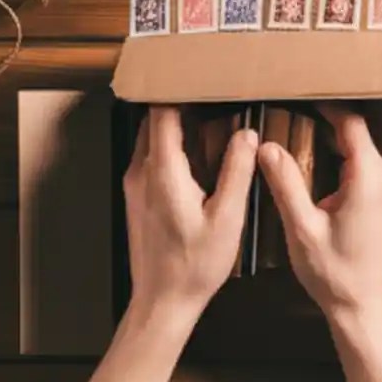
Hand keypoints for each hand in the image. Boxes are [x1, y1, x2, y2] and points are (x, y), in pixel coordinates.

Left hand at [124, 106, 257, 324]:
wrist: (162, 301)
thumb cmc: (196, 266)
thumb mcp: (228, 219)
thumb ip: (236, 172)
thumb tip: (248, 134)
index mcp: (163, 172)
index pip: (162, 111)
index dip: (181, 90)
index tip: (205, 80)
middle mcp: (141, 172)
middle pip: (153, 119)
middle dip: (179, 102)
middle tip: (211, 94)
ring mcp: (134, 185)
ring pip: (149, 137)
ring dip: (173, 124)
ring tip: (206, 117)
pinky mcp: (135, 197)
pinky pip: (149, 156)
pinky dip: (168, 144)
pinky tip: (194, 154)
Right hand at [257, 104, 381, 323]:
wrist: (360, 306)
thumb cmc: (333, 273)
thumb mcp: (302, 228)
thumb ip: (285, 184)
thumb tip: (267, 146)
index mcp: (370, 180)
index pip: (352, 125)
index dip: (326, 107)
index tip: (299, 98)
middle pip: (357, 134)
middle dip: (325, 121)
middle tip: (289, 113)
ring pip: (360, 149)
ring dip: (332, 140)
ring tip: (296, 133)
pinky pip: (363, 166)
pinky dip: (340, 158)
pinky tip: (313, 164)